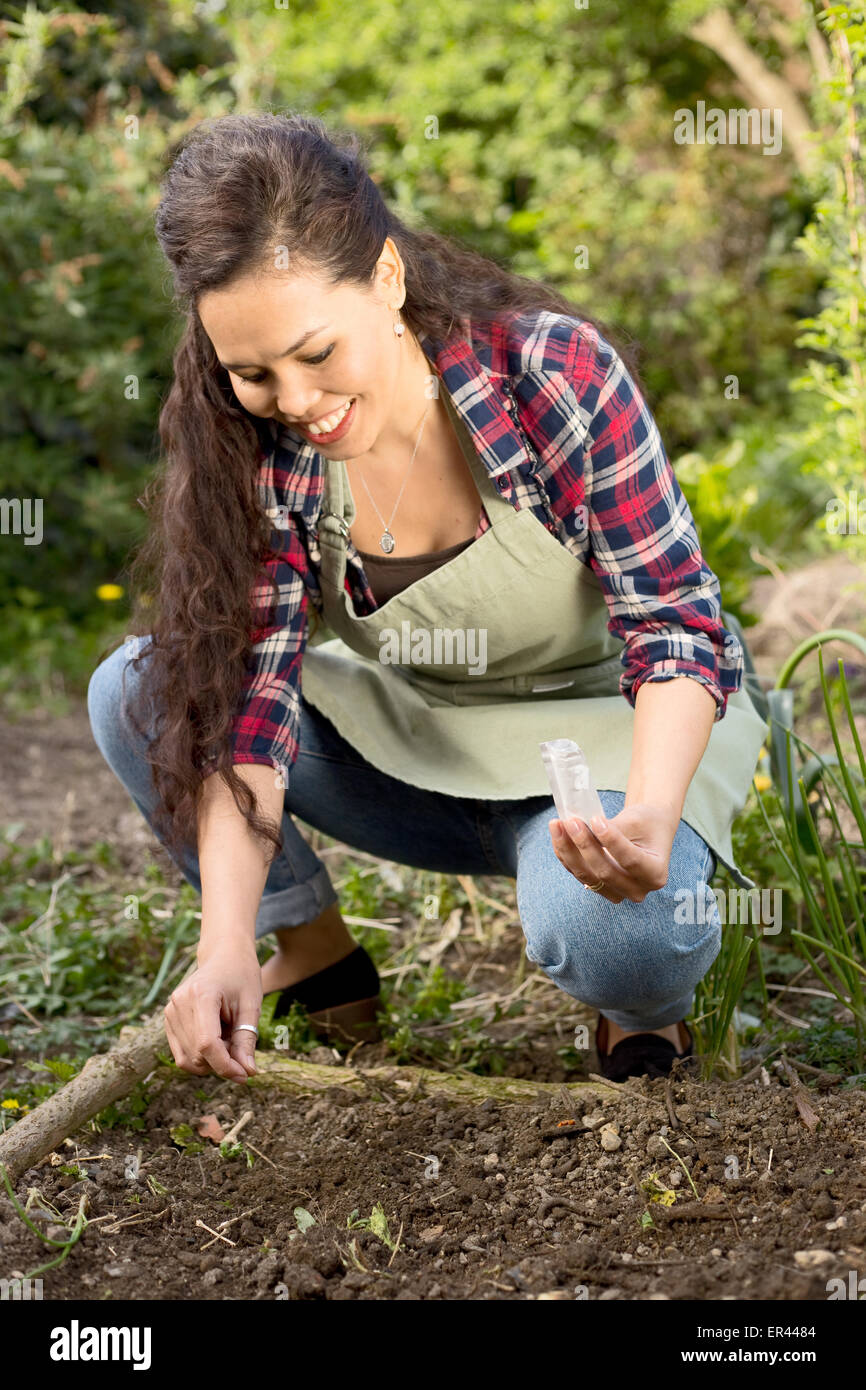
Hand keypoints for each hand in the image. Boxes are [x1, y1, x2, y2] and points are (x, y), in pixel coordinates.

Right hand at [164, 944, 261, 1082]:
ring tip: (228, 1038)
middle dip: (222, 1062)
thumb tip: (247, 1074)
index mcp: (200, 995)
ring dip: (211, 1061)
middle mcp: (179, 1004)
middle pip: (198, 1054)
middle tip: (241, 1047)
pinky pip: (182, 1054)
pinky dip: (201, 1057)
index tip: (244, 1075)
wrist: (224, 956)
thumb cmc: (242, 976)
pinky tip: (217, 1041)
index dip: (225, 1065)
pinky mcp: (168, 1019)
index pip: (207, 1044)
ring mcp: (170, 1012)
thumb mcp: (251, 1006)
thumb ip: (247, 1040)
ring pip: (188, 1059)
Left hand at [549, 801, 678, 903]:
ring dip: (568, 850)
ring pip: (587, 876)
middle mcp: (638, 889)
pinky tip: (558, 835)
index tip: (595, 819)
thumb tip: (585, 828)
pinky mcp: (600, 888)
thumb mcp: (637, 821)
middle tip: (571, 821)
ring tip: (557, 825)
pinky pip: (579, 874)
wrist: (646, 832)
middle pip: (606, 872)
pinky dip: (565, 854)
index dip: (611, 841)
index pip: (631, 860)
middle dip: (585, 845)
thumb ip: (614, 829)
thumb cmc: (646, 823)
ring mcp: (618, 893)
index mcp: (656, 873)